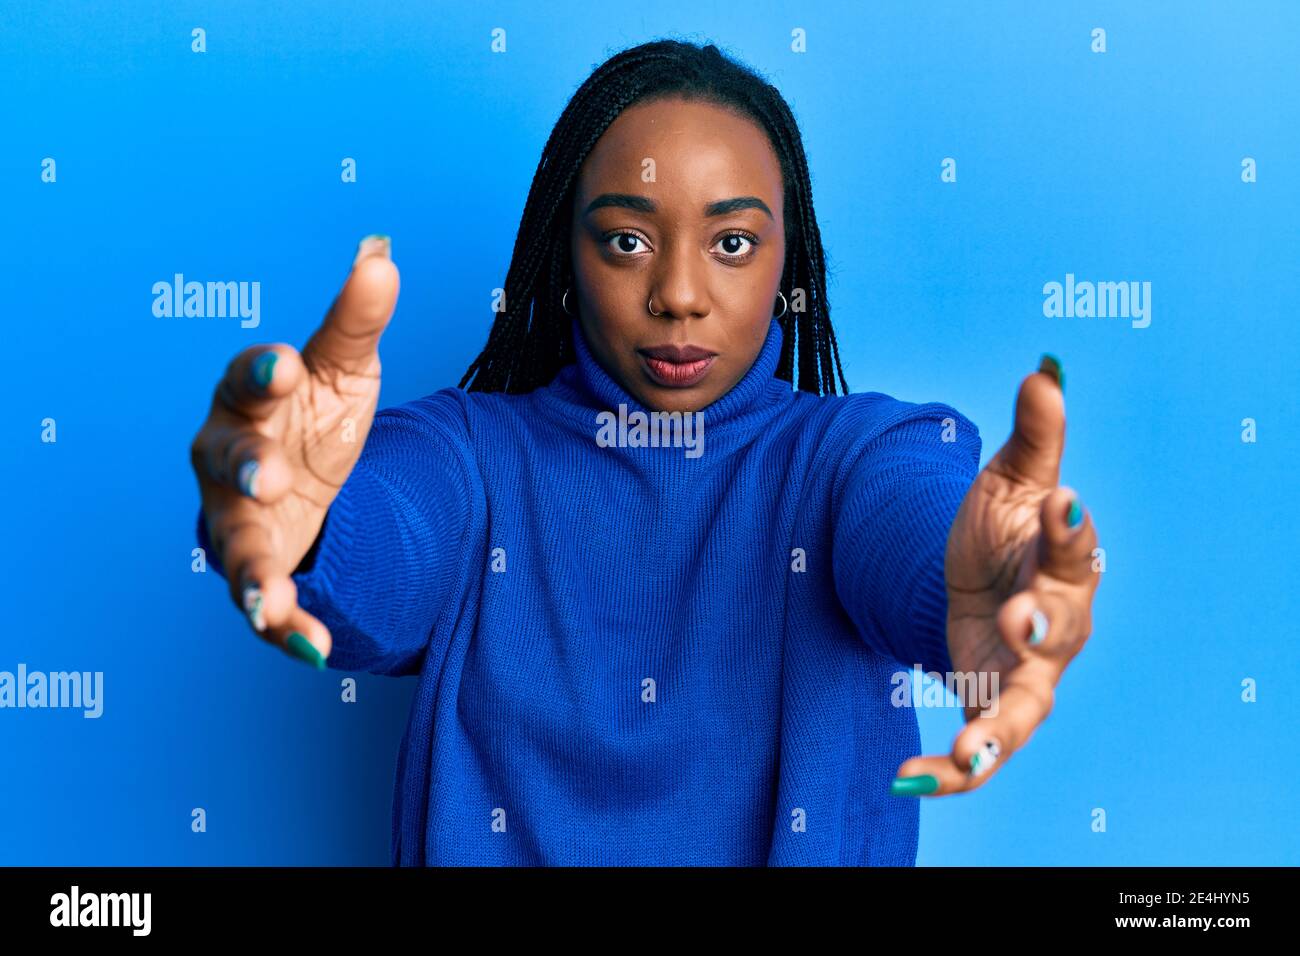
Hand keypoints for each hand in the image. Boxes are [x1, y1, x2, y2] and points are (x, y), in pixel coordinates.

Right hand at [190, 235, 398, 666]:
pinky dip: (286, 624)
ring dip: (247, 569)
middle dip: (245, 467)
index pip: (249, 378)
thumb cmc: (313, 414)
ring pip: (233, 542)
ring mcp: (236, 518)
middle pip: (225, 459)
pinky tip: (312, 646)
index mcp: (250, 398)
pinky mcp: (256, 568)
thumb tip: (380, 256)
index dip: (263, 371)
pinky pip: (264, 601)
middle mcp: (229, 457)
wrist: (305, 481)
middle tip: (267, 476)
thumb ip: (356, 322)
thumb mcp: (343, 369)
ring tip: (263, 598)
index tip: (284, 363)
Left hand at [891, 356, 1100, 795]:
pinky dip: (953, 770)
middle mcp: (1054, 625)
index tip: (1061, 501)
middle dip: (1040, 625)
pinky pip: (980, 749)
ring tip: (970, 752)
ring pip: (1023, 709)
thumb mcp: (1009, 481)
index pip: (1073, 544)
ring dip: (998, 731)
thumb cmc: (1002, 531)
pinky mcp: (991, 710)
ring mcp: (1025, 676)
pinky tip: (910, 778)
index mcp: (1061, 562)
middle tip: (1020, 621)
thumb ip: (1033, 437)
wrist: (974, 584)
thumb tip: (1044, 370)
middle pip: (1057, 629)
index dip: (1068, 526)